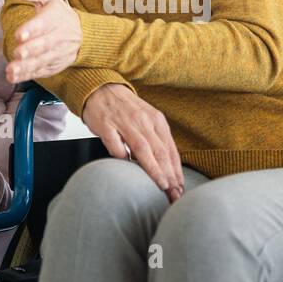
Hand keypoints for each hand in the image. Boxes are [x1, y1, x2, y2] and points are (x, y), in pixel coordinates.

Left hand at [0, 0, 81, 82]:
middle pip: (44, 44)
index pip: (44, 23)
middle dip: (31, 50)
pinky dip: (27, 75)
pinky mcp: (54, 66)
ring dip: (26, 67)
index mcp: (54, 16)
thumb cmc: (58, 12)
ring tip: (11, 70)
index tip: (20, 34)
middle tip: (18, 53)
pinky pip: (41, 71)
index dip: (32, 29)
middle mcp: (58, 36)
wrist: (83, 34)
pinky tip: (14, 77)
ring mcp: (57, 53)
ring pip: (41, 61)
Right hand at [82, 83, 183, 202]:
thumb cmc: (125, 109)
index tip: (180, 188)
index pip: (170, 149)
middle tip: (175, 194)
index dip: (176, 170)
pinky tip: (127, 169)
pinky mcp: (106, 124)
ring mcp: (124, 122)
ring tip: (161, 184)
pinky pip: (115, 144)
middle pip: (160, 151)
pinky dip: (122, 157)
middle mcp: (143, 120)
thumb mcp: (147, 119)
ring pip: (143, 148)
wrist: (101, 88)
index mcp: (156, 120)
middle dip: (170, 175)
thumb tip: (169, 167)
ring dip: (154, 168)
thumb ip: (157, 139)